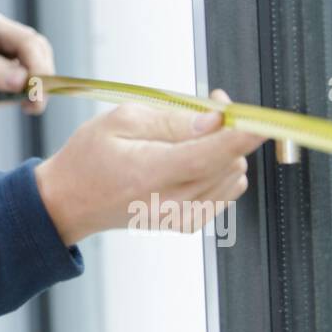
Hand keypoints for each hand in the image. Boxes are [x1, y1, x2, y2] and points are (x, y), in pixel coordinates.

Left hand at [0, 7, 54, 114]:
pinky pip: (14, 77)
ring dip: (29, 87)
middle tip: (33, 107)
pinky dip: (15, 92)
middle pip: (34, 51)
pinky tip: (6, 102)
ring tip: (23, 107)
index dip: (39, 68)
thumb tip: (24, 80)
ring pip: (28, 65)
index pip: (28, 42)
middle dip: (39, 79)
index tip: (38, 96)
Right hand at [34, 89, 265, 245]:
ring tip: (191, 134)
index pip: (211, 155)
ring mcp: (182, 217)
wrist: (69, 202)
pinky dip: (219, 169)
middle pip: (229, 162)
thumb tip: (215, 119)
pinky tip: (193, 159)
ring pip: (233, 175)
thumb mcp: (121, 120)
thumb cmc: (88, 158)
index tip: (262, 117)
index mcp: (150, 172)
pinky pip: (226, 191)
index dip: (243, 134)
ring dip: (223, 149)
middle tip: (206, 108)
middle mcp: (171, 201)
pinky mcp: (188, 223)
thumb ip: (172, 119)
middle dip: (227, 130)